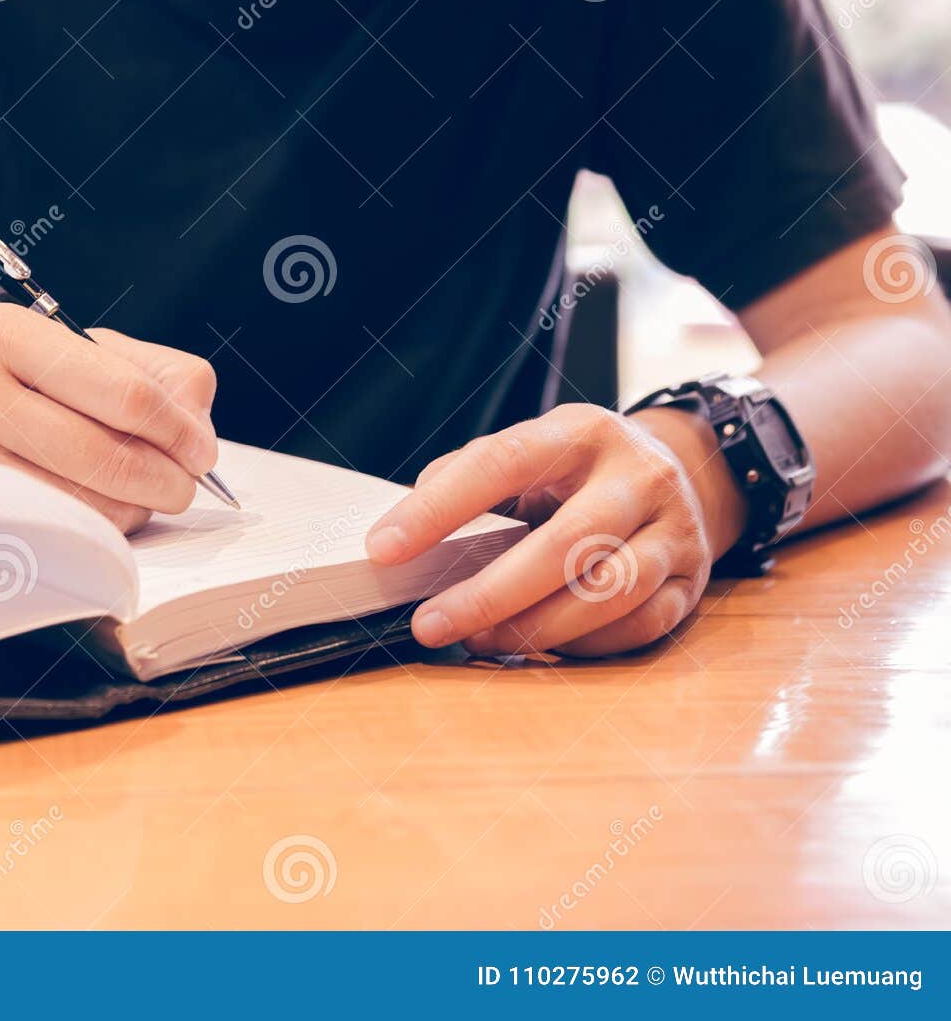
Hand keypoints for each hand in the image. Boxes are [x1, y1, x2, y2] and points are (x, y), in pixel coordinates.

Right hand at [0, 304, 219, 532]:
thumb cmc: (3, 376)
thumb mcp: (67, 347)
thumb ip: (149, 371)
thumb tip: (197, 425)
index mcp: (6, 333)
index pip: (125, 393)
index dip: (179, 430)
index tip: (202, 450)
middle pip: (108, 455)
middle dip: (167, 479)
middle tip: (184, 485)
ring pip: (85, 506)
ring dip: (133, 510)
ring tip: (137, 495)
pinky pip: (55, 534)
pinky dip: (96, 531)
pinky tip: (99, 512)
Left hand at [364, 403, 747, 656]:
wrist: (684, 471)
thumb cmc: (579, 470)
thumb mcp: (529, 452)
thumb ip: (466, 479)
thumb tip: (402, 530)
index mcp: (580, 432)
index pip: (500, 463)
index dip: (438, 509)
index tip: (384, 548)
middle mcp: (637, 475)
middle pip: (564, 544)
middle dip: (488, 594)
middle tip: (430, 623)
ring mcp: (674, 528)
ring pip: (606, 593)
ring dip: (532, 629)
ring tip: (477, 640)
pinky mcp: (693, 580)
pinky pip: (638, 626)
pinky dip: (582, 644)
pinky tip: (540, 646)